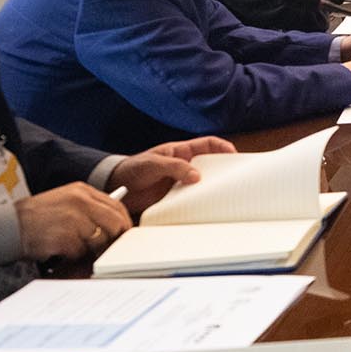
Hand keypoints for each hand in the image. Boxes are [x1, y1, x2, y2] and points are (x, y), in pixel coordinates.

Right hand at [14, 183, 131, 261]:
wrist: (7, 225)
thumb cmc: (37, 217)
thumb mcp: (65, 201)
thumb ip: (89, 208)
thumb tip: (116, 224)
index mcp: (82, 191)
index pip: (117, 206)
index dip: (123, 223)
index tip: (123, 234)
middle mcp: (81, 202)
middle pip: (115, 224)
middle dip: (112, 238)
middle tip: (104, 248)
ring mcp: (74, 219)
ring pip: (99, 240)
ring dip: (89, 249)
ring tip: (71, 246)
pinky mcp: (65, 237)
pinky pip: (81, 252)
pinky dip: (72, 255)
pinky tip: (59, 250)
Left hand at [107, 137, 235, 215]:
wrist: (115, 188)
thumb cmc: (132, 169)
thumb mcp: (153, 163)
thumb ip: (174, 167)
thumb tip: (197, 176)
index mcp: (181, 151)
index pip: (208, 144)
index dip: (222, 147)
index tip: (234, 155)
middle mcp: (184, 166)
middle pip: (210, 165)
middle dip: (223, 170)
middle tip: (235, 178)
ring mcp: (181, 182)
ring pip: (203, 183)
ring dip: (211, 188)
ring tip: (223, 195)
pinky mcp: (175, 197)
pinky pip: (192, 199)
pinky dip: (199, 202)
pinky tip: (203, 207)